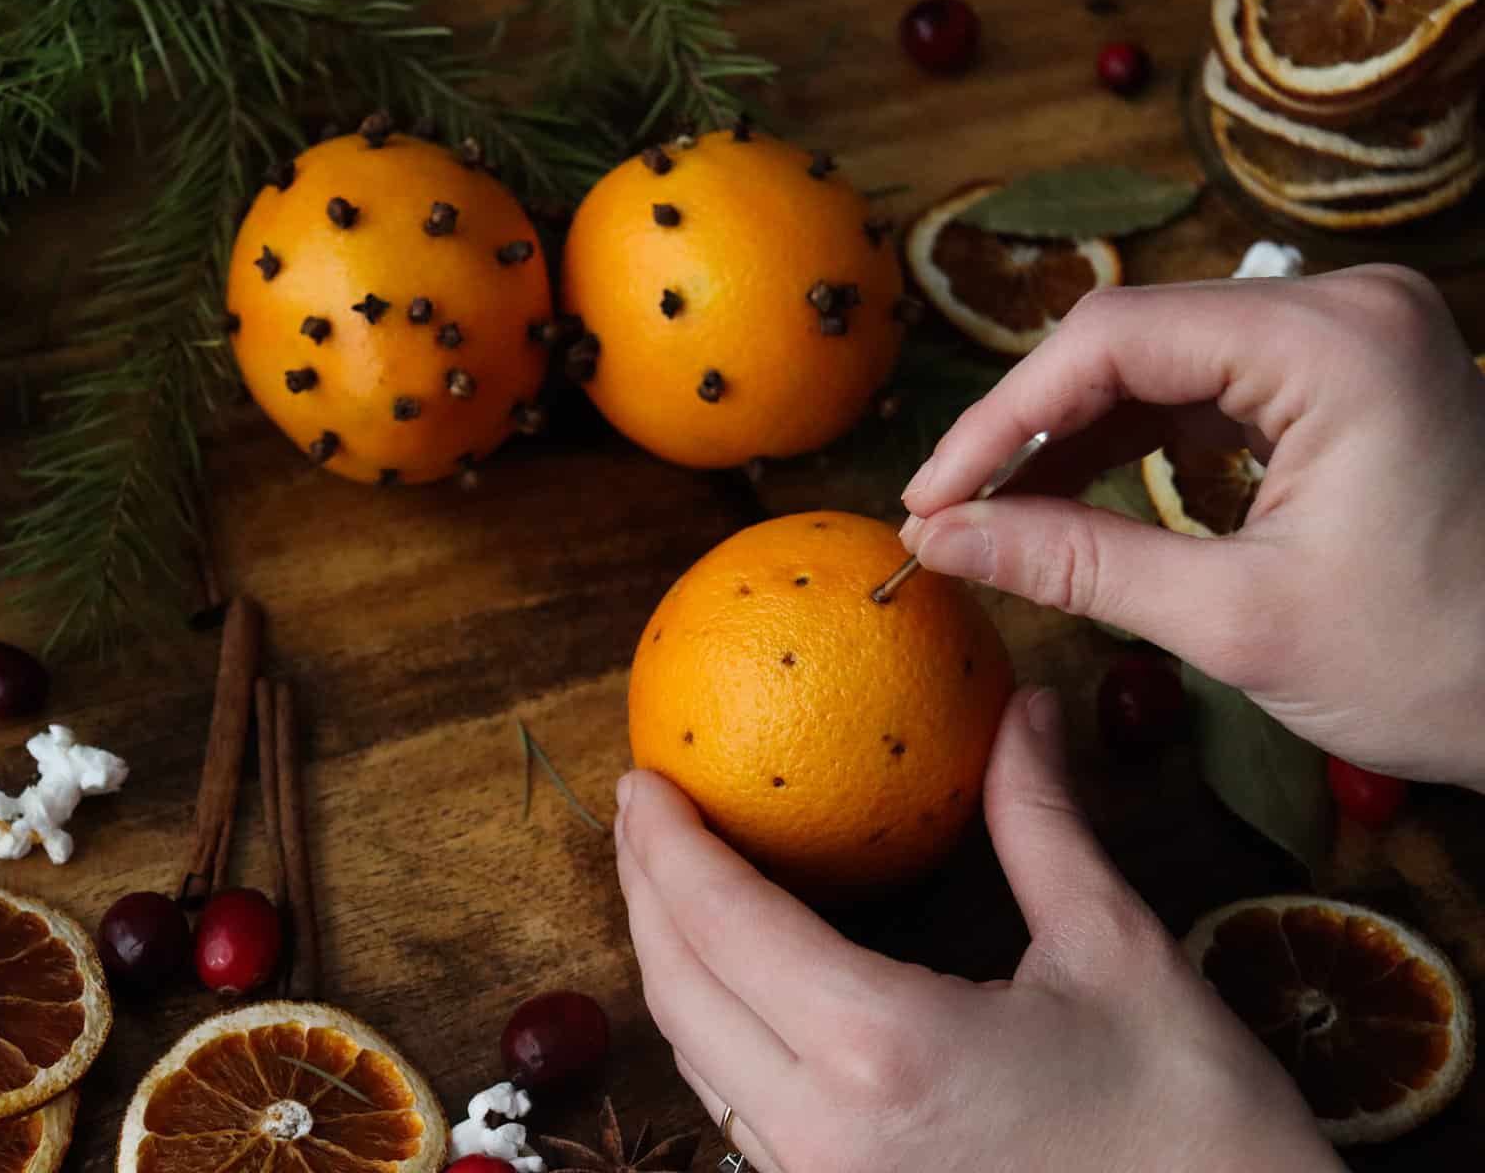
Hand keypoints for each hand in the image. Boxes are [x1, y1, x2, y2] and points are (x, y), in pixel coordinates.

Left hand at [615, 689, 1342, 1172]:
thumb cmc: (1194, 1125)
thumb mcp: (1116, 952)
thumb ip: (1040, 824)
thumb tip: (1023, 709)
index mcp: (881, 1051)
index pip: (724, 923)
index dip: (668, 843)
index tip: (644, 778)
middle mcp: (823, 1133)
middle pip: (680, 991)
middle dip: (646, 891)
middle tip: (645, 811)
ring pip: (696, 1062)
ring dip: (671, 963)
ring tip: (674, 880)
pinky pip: (738, 1112)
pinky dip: (716, 1031)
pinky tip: (738, 981)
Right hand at [900, 265, 1484, 786]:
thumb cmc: (1442, 665)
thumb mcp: (1238, 622)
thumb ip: (1077, 564)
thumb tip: (943, 539)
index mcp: (1331, 342)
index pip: (1109, 341)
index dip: (997, 420)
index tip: (929, 501)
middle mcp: (1341, 307)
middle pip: (1128, 340)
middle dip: (1026, 431)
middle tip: (947, 517)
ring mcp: (1348, 337)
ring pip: (1157, 364)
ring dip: (1069, 441)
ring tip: (991, 520)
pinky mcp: (1346, 378)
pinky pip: (1205, 391)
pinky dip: (1131, 448)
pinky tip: (1067, 502)